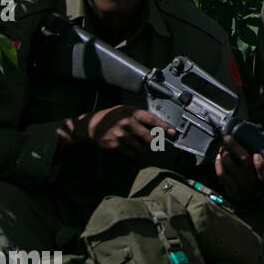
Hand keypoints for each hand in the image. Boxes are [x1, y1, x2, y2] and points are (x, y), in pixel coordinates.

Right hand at [60, 105, 174, 157]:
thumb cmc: (111, 116)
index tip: (172, 132)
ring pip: (140, 147)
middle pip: (149, 136)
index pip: (152, 120)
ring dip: (141, 147)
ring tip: (135, 141)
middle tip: (153, 140)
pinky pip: (131, 152)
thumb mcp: (126, 110)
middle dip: (153, 140)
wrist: (91, 125)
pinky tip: (127, 146)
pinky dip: (132, 152)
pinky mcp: (115, 145)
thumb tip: (159, 126)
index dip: (164, 127)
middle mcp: (127, 123)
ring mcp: (121, 134)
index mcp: (131, 113)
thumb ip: (141, 116)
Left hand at [213, 135, 263, 203]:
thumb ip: (262, 149)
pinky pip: (222, 174)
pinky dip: (218, 164)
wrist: (253, 201)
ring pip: (230, 165)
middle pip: (243, 159)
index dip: (260, 164)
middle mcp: (251, 179)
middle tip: (228, 138)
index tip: (257, 155)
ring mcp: (240, 184)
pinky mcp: (230, 188)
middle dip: (234, 146)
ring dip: (224, 153)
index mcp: (262, 176)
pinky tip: (218, 158)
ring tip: (223, 148)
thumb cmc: (259, 180)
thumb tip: (258, 127)